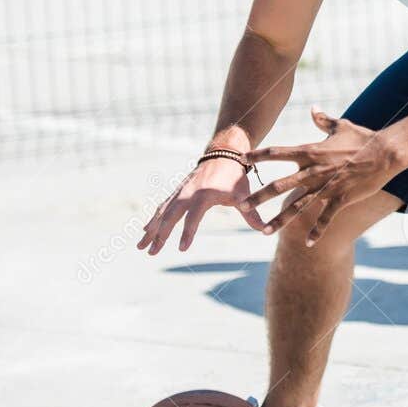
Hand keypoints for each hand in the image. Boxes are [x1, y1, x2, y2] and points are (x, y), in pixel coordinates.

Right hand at [138, 156, 263, 255]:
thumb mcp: (243, 195)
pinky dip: (152, 219)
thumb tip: (265, 230)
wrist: (223, 154)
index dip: (188, 233)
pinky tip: (144, 231)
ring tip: (141, 247)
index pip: (193, 217)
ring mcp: (180, 192)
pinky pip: (161, 207)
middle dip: (160, 235)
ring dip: (151, 229)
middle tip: (151, 252)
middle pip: (170, 216)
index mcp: (204, 195)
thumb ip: (252, 213)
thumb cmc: (235, 177)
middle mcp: (187, 193)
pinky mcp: (177, 191)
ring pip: (161, 212)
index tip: (182, 249)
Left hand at [237, 109, 398, 244]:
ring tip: (264, 231)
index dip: (259, 156)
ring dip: (280, 220)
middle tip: (242, 207)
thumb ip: (323, 120)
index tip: (243, 160)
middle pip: (280, 185)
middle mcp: (314, 171)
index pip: (278, 153)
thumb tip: (313, 108)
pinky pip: (326, 218)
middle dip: (259, 196)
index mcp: (311, 151)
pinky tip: (308, 243)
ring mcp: (326, 187)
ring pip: (298, 206)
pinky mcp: (341, 198)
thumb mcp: (341, 126)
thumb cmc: (363, 138)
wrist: (385, 153)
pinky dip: (317, 231)